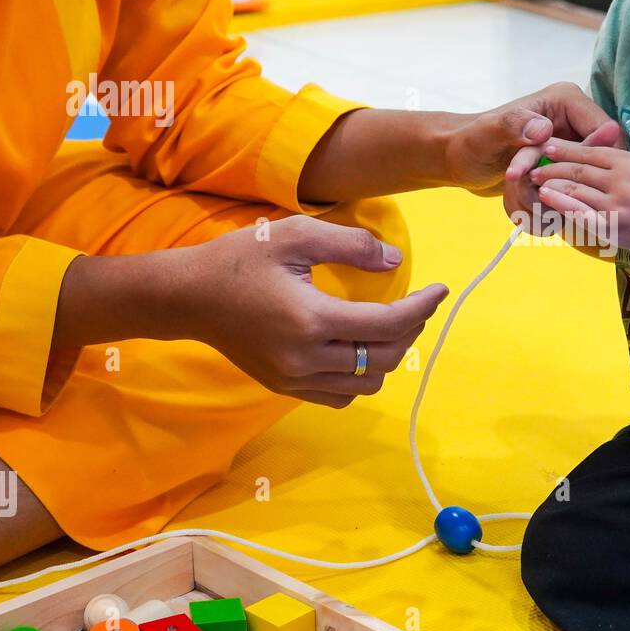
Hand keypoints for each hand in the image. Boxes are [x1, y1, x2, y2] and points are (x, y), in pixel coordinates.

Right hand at [177, 216, 447, 407]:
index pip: (389, 323)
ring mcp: (295, 379)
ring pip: (367, 382)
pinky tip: (358, 349)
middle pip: (386, 357)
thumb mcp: (295, 234)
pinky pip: (341, 395)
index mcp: (312, 319)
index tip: (442, 290)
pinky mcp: (285, 388)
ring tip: (389, 325)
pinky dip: (360, 376)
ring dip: (389, 355)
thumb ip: (351, 245)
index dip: (423, 307)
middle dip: (411, 329)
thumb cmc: (240, 258)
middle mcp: (307, 358)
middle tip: (417, 304)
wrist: (187, 297)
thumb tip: (395, 261)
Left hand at [445, 82, 623, 196]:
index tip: (548, 176)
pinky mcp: (565, 165)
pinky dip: (551, 204)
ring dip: (555, 196)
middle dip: (565, 182)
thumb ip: (512, 125)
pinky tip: (524, 200)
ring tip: (519, 192)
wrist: (460, 161)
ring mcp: (572, 144)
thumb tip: (543, 130)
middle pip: (599, 161)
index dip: (585, 162)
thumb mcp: (487, 133)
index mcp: (567, 101)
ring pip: (586, 181)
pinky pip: (574, 192)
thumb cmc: (470, 143)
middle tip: (528, 188)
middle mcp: (575, 120)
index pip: (607, 134)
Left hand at [529, 140, 629, 255]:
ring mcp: (616, 206)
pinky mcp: (613, 228)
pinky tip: (548, 199)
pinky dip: (562, 206)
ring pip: (575, 192)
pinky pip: (581, 215)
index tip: (547, 146)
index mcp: (628, 162)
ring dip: (552, 186)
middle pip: (578, 171)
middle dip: (552, 167)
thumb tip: (582, 152)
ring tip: (536, 182)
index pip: (589, 151)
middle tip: (534, 165)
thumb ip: (615, 160)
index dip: (565, 148)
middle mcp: (621, 182)